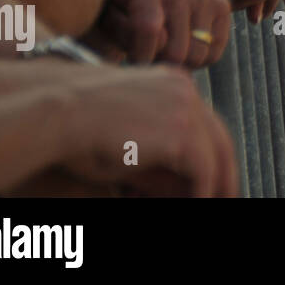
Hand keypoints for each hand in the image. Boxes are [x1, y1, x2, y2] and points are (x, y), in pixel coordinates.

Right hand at [60, 67, 236, 196]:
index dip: (213, 152)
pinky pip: (204, 169)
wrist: (57, 114)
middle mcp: (184, 89)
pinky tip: (199, 202)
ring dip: (218, 184)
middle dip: (225, 170)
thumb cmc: (76, 127)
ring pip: (217, 154)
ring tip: (217, 202)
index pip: (205, 121)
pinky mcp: (181, 131)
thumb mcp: (126, 133)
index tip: (216, 175)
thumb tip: (185, 180)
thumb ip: (158, 149)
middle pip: (219, 135)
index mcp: (172, 82)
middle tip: (227, 195)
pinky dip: (204, 191)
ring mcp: (185, 107)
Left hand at [96, 0, 229, 68]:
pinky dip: (201, 60)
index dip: (142, 56)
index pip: (149, 31)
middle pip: (177, 51)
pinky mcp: (223, 6)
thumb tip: (154, 48)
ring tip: (169, 54)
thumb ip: (121, 32)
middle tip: (154, 58)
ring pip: (198, 55)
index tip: (137, 61)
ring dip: (182, 64)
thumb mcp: (114, 13)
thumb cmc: (133, 2)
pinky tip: (187, 48)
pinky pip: (215, 52)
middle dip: (162, 63)